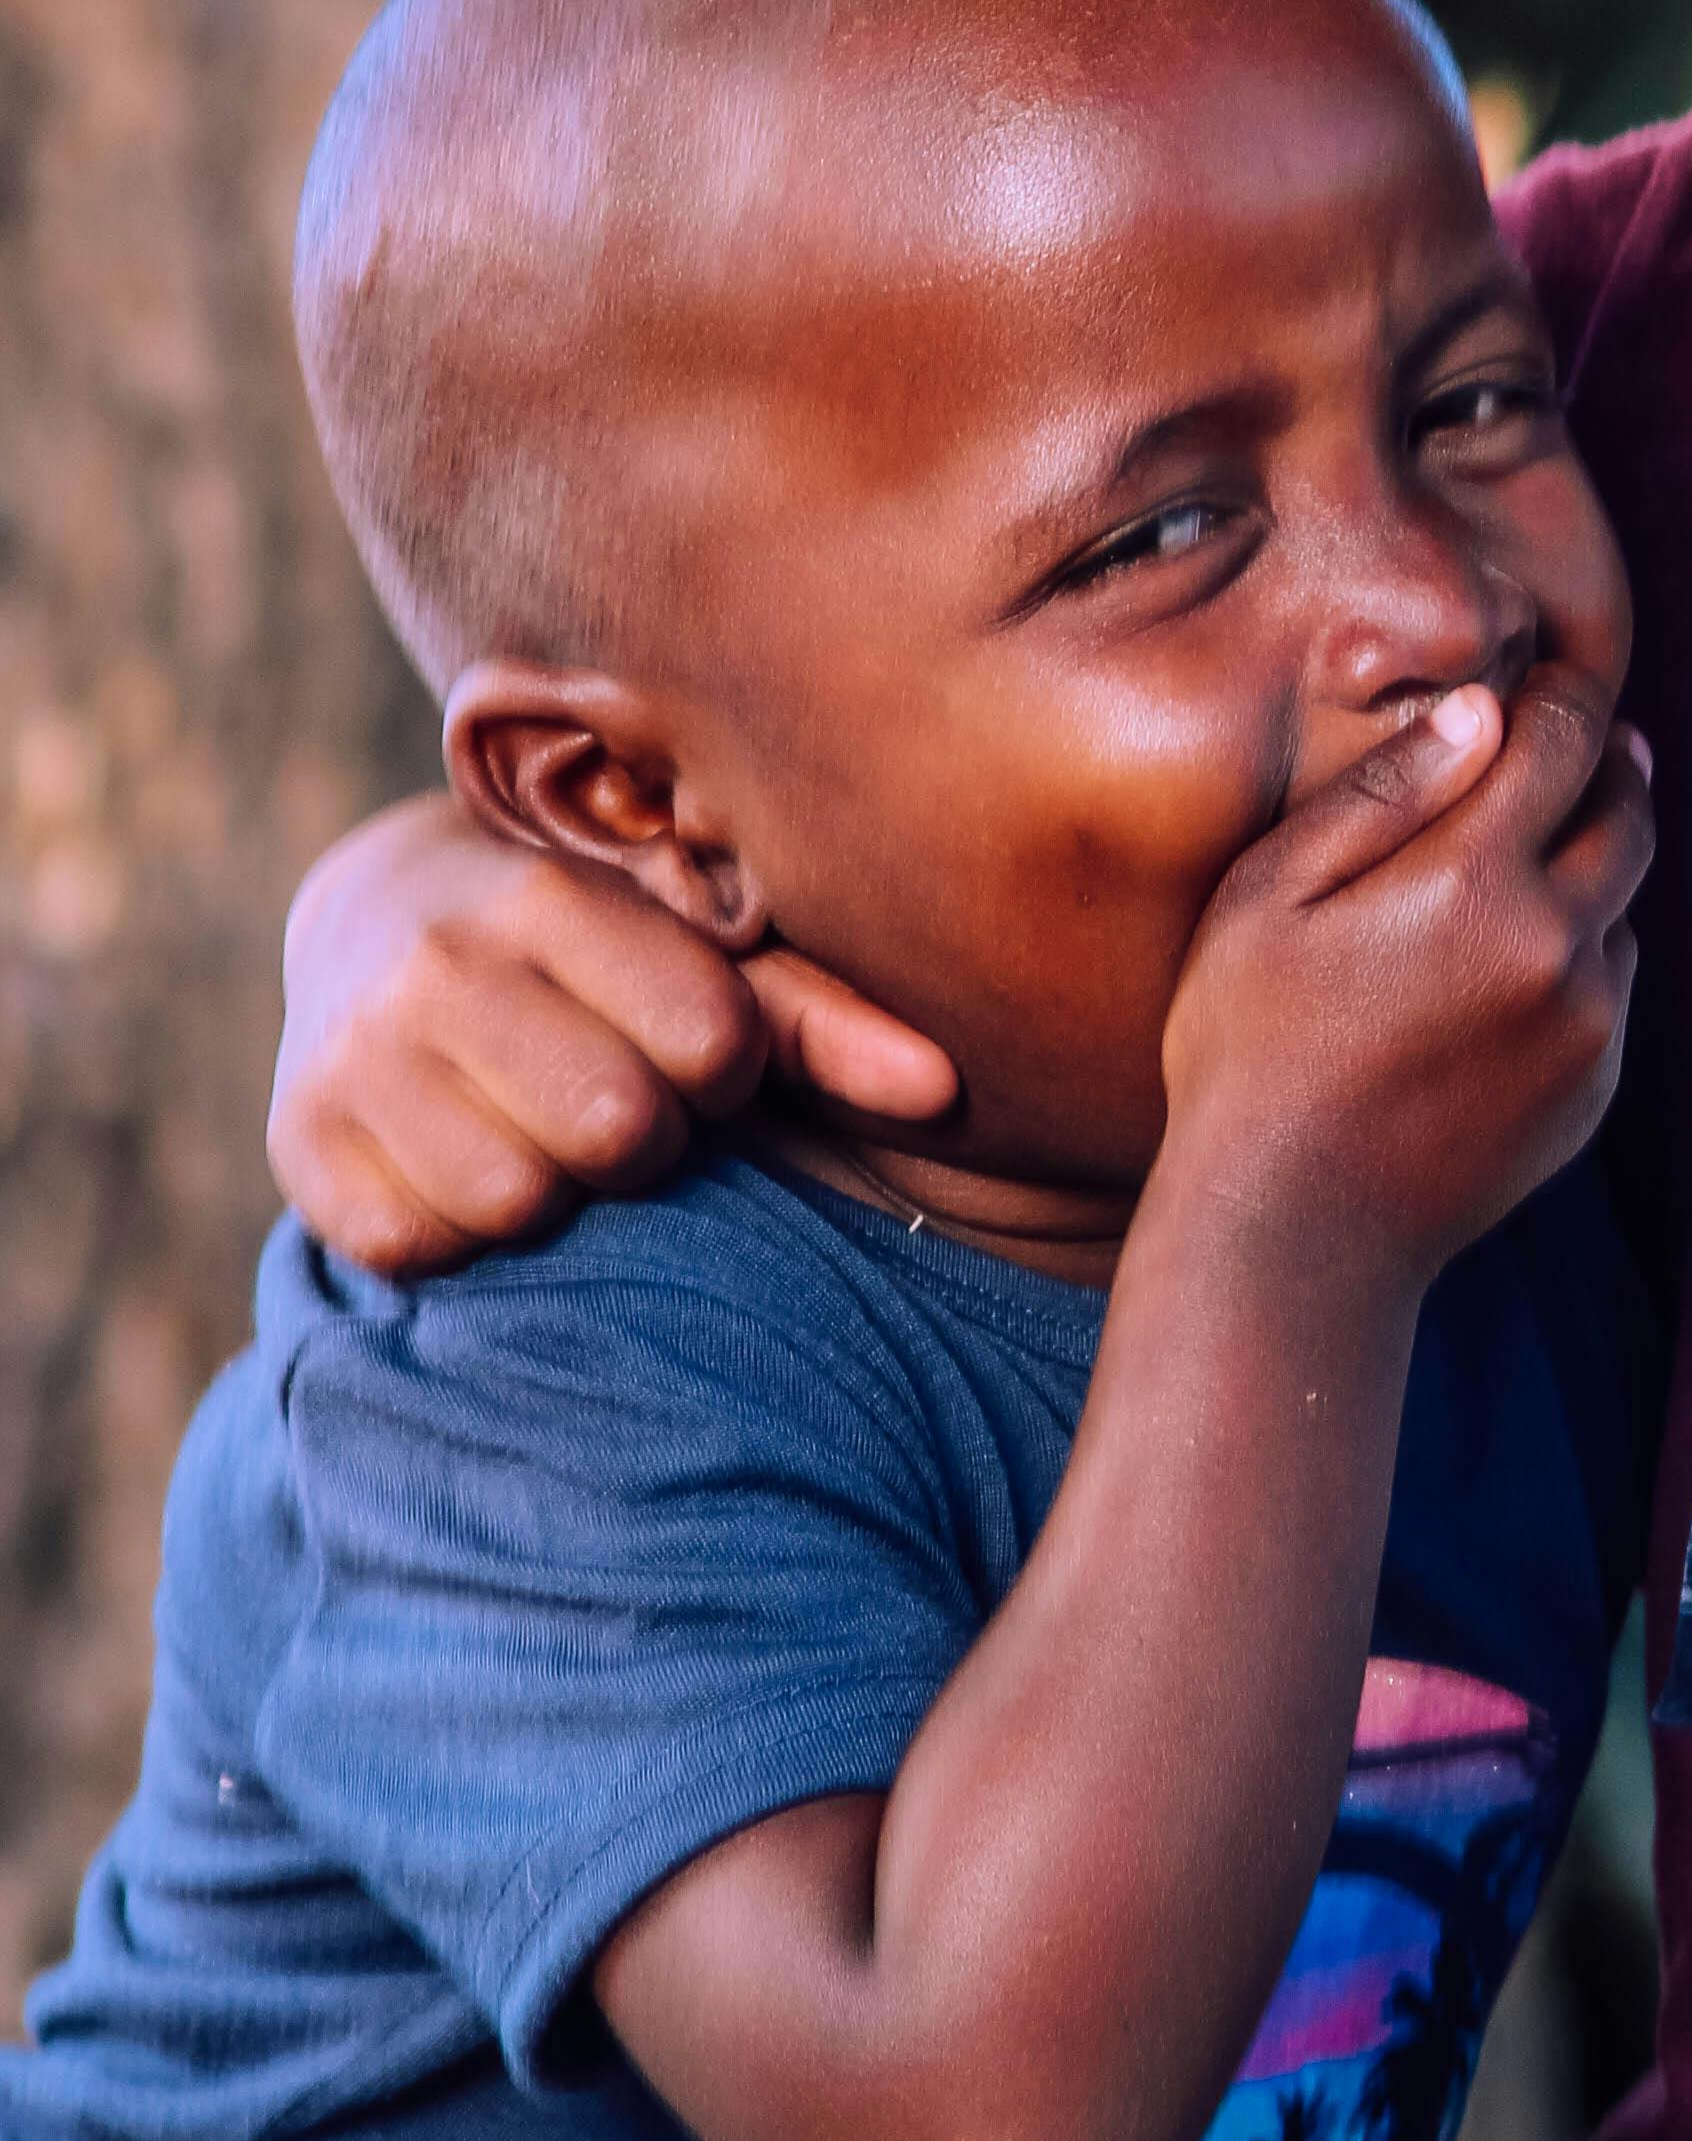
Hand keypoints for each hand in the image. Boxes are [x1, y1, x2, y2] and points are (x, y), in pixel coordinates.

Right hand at [271, 794, 956, 1273]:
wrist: (379, 921)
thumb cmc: (600, 957)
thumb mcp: (705, 958)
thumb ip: (823, 1019)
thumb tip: (943, 1092)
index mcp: (554, 896)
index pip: (707, 1045)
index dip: (721, 1073)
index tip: (698, 1055)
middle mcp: (439, 963)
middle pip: (617, 1135)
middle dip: (643, 1138)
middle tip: (617, 1099)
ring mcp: (353, 1052)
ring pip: (515, 1200)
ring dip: (552, 1190)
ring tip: (540, 1126)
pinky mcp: (298, 1144)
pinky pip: (418, 1244)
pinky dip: (457, 1227)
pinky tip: (461, 1159)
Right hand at [1154, 662, 1652, 1290]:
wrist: (1296, 1233)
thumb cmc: (1250, 1053)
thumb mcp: (1270, 897)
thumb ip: (1381, 792)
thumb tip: (1479, 710)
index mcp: (1476, 879)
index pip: (1563, 740)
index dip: (1563, 694)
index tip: (1548, 678)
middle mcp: (1557, 945)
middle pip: (1628, 814)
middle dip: (1607, 764)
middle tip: (1576, 742)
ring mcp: (1588, 1023)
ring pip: (1625, 904)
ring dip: (1595, 865)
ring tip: (1538, 853)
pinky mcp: (1592, 1088)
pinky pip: (1612, 988)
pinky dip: (1583, 954)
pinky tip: (1514, 963)